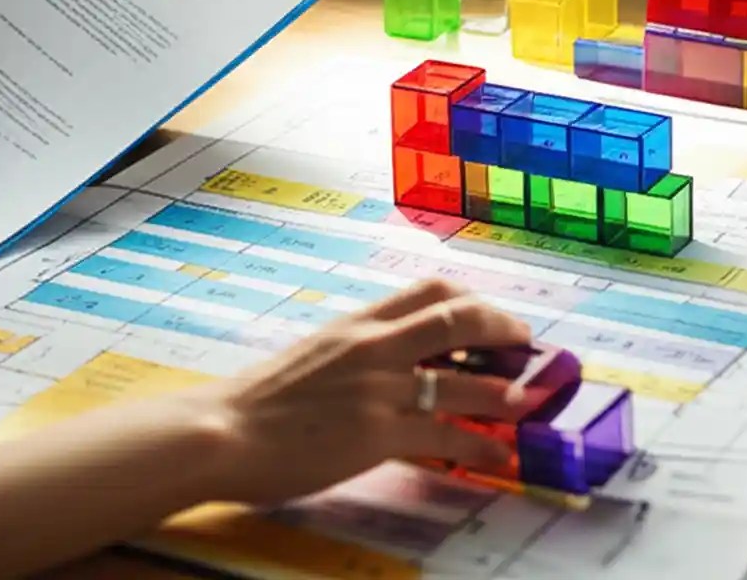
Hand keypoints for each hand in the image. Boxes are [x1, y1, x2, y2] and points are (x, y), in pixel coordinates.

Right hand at [206, 279, 543, 505]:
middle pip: (457, 320)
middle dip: (503, 330)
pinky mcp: (376, 434)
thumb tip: (384, 360)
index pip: (428, 292)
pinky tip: (495, 453)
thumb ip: (351, 352)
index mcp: (355, 325)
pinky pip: (444, 435)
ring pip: (464, 380)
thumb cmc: (255, 401)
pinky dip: (478, 444)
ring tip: (526, 402)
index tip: (493, 315)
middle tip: (526, 347)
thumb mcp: (310, 357)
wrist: (220, 431)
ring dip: (504, 392)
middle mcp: (372, 347)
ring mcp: (377, 390)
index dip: (473, 300)